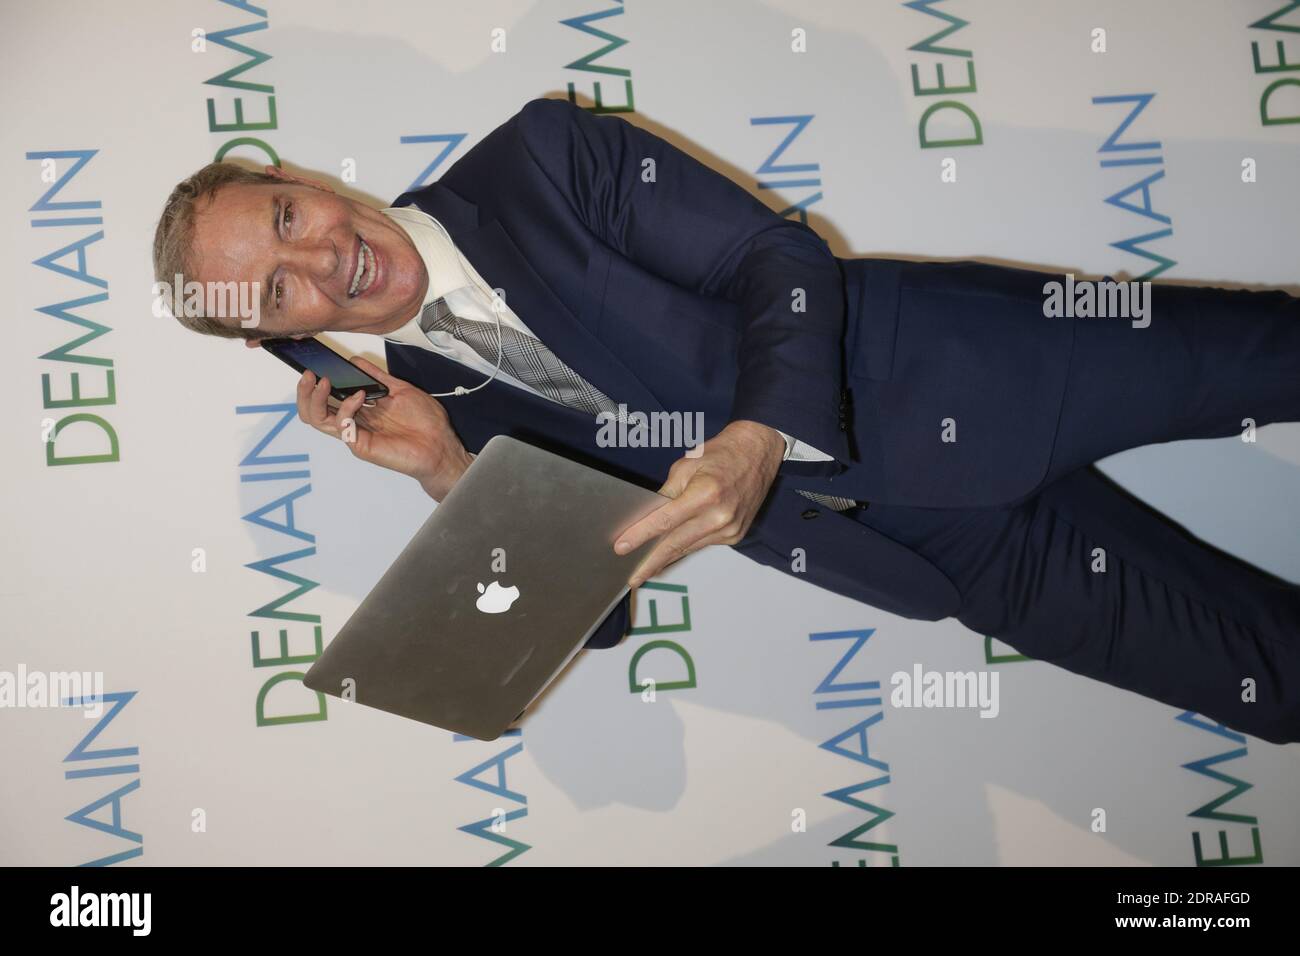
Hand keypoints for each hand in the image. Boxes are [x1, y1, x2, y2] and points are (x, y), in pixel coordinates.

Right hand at [294, 356, 472, 500]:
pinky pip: (343, 425)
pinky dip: (346, 406)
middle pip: (314, 411)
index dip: (315, 385)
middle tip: (309, 374)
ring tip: (323, 381)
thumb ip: (376, 376)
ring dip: (315, 399)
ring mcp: (355, 434)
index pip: (326, 399)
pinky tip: (360, 395)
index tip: (313, 364)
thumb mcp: (399, 389)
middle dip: (305, 392)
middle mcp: (354, 422)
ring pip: (319, 420)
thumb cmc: (425, 423)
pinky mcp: (361, 445)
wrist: (441, 445)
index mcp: (360, 409)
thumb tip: (355, 361)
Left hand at [614, 420, 784, 586]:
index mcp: (706, 494)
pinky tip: (672, 551)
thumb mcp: (685, 466)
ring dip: (667, 557)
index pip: (665, 521)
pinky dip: (686, 546)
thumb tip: (647, 517)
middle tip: (633, 577)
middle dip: (651, 562)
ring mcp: (730, 528)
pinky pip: (703, 544)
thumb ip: (666, 494)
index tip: (622, 547)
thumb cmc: (721, 455)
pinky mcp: (735, 535)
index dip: (641, 536)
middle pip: (676, 544)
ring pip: (689, 547)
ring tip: (647, 568)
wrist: (757, 454)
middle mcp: (720, 515)